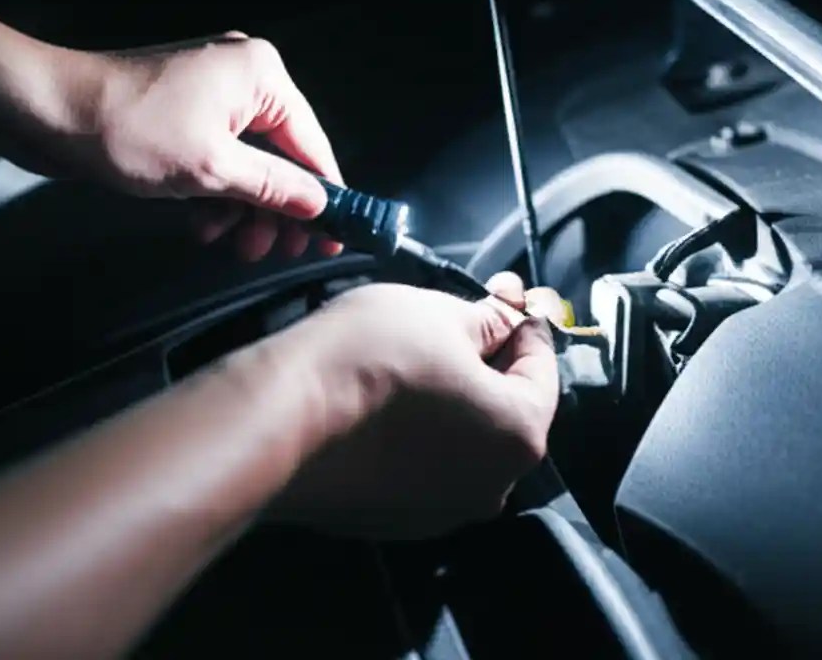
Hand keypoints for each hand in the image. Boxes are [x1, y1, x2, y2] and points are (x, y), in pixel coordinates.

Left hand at [0, 15, 341, 257]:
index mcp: (261, 76)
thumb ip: (275, 189)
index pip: (313, 146)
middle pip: (285, 157)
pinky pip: (222, 158)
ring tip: (233, 244)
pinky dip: (218, 193)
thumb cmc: (125, 127)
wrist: (46, 111)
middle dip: (277, 210)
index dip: (327, 197)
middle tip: (277, 250)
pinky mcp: (188, 111)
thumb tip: (318, 206)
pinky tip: (205, 223)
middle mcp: (244, 77)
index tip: (337, 236)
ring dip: (244, 209)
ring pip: (252, 163)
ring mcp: (214, 93)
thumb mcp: (213, 169)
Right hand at [268, 273, 560, 539]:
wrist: (278, 419)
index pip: (542, 367)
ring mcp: (444, 512)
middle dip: (492, 364)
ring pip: (468, 444)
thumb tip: (511, 311)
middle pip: (508, 411)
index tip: (509, 298)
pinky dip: (422, 436)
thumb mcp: (441, 314)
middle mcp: (494, 485)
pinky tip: (394, 404)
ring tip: (424, 360)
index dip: (525, 324)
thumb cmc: (369, 358)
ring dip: (458, 402)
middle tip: (467, 322)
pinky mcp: (397, 522)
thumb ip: (490, 318)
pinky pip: (427, 469)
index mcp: (520, 434)